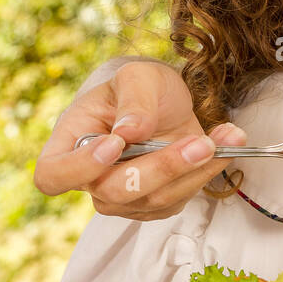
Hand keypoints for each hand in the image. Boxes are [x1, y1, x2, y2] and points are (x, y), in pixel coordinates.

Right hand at [33, 60, 247, 219]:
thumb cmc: (139, 88)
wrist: (166, 102)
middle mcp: (91, 180)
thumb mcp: (137, 78)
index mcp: (68, 146)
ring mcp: (124, 198)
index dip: (80, 167)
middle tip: (200, 142)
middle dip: (162, 167)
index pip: (54, 175)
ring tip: (229, 136)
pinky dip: (209, 171)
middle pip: (117, 192)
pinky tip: (228, 144)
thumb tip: (130, 132)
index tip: (115, 143)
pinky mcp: (157, 203)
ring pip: (157, 199)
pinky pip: (182, 197)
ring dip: (196, 169)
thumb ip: (133, 101)